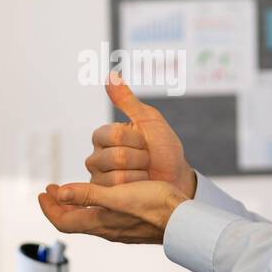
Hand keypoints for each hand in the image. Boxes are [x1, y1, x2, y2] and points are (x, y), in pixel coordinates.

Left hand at [37, 180, 188, 244]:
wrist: (184, 220)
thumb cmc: (154, 206)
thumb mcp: (118, 196)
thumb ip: (88, 195)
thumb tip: (60, 193)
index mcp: (100, 223)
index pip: (63, 221)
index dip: (50, 208)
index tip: (44, 193)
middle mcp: (107, 229)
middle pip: (73, 221)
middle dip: (60, 205)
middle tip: (53, 190)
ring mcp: (119, 230)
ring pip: (89, 219)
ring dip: (77, 205)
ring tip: (73, 191)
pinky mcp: (131, 226)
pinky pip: (104, 218)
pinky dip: (94, 206)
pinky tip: (103, 197)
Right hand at [86, 72, 196, 195]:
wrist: (175, 177)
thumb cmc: (163, 148)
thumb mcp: (149, 120)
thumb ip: (128, 100)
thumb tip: (111, 75)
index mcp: (104, 135)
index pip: (113, 134)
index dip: (136, 138)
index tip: (145, 140)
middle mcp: (96, 155)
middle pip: (114, 156)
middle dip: (140, 158)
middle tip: (147, 158)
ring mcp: (98, 177)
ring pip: (115, 175)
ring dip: (140, 173)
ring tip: (145, 172)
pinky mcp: (104, 197)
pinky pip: (118, 191)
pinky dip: (137, 186)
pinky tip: (142, 184)